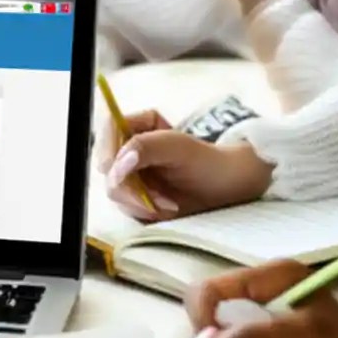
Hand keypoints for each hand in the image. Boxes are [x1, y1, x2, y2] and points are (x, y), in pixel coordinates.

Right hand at [97, 109, 272, 221]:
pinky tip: (166, 209)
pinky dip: (144, 211)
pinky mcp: (137, 195)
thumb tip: (117, 164)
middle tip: (151, 199)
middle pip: (106, 164)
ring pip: (114, 188)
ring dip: (139, 201)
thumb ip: (145, 148)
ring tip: (169, 204)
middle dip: (128, 186)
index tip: (119, 174)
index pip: (108, 131)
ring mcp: (132, 173)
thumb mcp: (179, 148)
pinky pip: (126, 205)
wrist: (230, 188)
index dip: (108, 151)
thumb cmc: (208, 161)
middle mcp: (130, 148)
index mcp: (138, 125)